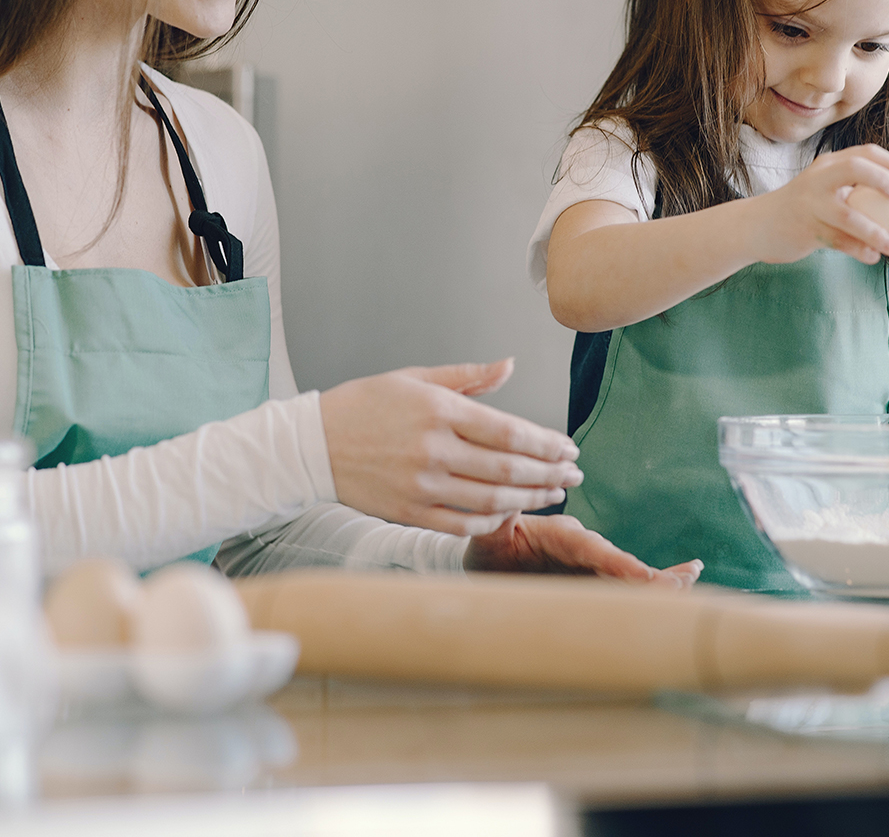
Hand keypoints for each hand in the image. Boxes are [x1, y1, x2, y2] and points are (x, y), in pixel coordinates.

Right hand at [319, 359, 582, 536]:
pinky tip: (510, 514)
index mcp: (439, 411)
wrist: (313, 444)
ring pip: (491, 499)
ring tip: (554, 494)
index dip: (546, 444)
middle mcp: (433, 449)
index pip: (508, 431)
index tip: (570, 448)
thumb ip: (468, 376)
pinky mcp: (408, 511)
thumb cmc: (366, 404)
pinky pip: (461, 524)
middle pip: (507, 468)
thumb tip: (510, 365)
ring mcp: (421, 484)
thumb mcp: (415, 377)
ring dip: (530, 499)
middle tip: (575, 475)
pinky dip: (491, 522)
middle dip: (549, 474)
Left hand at [464, 512, 702, 587]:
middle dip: (648, 576)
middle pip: (617, 562)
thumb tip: (500, 507)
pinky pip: (626, 586)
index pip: (589, 548)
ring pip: (628, 575)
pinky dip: (653, 587)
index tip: (641, 575)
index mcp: (558, 535)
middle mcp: (581, 549)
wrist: (487, 562)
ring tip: (690, 581)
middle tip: (680, 585)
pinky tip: (684, 584)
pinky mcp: (594, 582)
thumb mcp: (487, 537)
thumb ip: (496, 526)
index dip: (615, 561)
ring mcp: (590, 566)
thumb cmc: (487, 549)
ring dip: (659, 582)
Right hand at [754, 144, 888, 265]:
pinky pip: (838, 241)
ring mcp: (810, 205)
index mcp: (827, 166)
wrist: (755, 227)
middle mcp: (818, 180)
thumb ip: (851, 188)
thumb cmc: (797, 209)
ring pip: (849, 216)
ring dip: (876, 232)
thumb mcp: (821, 189)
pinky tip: (871, 257)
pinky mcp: (805, 230)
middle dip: (885, 181)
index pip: (864, 153)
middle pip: (856, 169)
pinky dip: (858, 250)